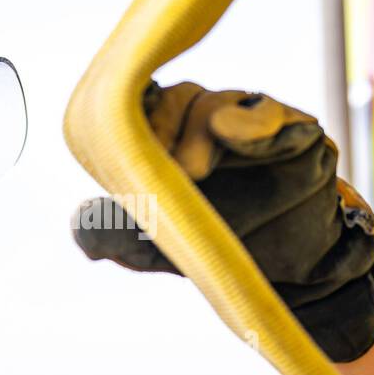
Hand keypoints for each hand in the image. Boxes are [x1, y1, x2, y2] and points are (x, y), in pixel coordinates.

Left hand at [72, 79, 373, 360]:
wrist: (294, 276)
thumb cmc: (224, 251)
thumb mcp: (160, 251)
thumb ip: (119, 235)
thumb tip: (79, 228)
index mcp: (169, 138)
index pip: (140, 106)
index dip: (127, 118)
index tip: (122, 146)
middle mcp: (207, 121)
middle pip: (175, 97)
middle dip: (161, 126)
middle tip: (160, 165)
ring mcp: (249, 121)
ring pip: (214, 102)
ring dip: (199, 129)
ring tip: (192, 170)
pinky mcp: (293, 130)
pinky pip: (270, 112)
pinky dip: (252, 122)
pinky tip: (234, 133)